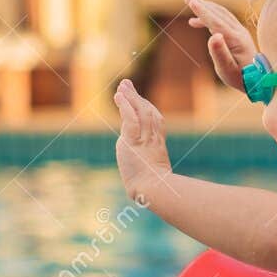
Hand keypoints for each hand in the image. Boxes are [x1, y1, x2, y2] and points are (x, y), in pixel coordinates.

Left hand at [114, 80, 171, 200]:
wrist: (155, 190)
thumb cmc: (154, 191)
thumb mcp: (150, 179)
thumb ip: (145, 174)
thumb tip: (141, 190)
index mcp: (157, 146)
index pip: (154, 121)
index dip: (147, 108)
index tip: (140, 99)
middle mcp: (152, 139)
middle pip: (147, 112)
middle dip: (136, 97)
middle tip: (126, 84)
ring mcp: (144, 139)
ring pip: (139, 112)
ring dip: (130, 97)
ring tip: (121, 86)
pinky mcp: (133, 142)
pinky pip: (130, 120)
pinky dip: (125, 106)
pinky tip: (118, 96)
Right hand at [186, 0, 256, 90]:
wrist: (261, 81)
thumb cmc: (243, 79)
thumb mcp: (228, 70)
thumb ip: (220, 53)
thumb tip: (213, 36)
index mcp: (235, 40)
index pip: (216, 22)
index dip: (202, 11)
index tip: (191, 0)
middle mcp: (239, 32)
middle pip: (218, 13)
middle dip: (202, 4)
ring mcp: (240, 32)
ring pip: (221, 14)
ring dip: (206, 8)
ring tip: (191, 3)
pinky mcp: (239, 35)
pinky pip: (222, 20)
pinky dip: (210, 17)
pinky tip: (197, 23)